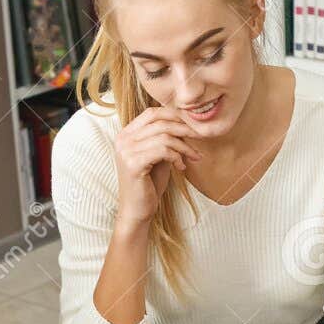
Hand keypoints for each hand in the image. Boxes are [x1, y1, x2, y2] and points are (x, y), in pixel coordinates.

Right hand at [114, 107, 201, 225]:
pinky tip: (181, 167)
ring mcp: (126, 151)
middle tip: (200, 137)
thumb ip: (166, 139)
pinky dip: (177, 157)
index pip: (152, 113)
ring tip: (194, 156)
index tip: (192, 125)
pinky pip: (163, 151)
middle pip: (160, 122)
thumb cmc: (149, 183)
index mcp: (126, 134)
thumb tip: (186, 124)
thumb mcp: (158, 156)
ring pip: (164, 137)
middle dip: (184, 128)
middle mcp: (123, 139)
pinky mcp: (133, 163)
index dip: (174, 115)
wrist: (138, 210)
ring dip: (184, 146)